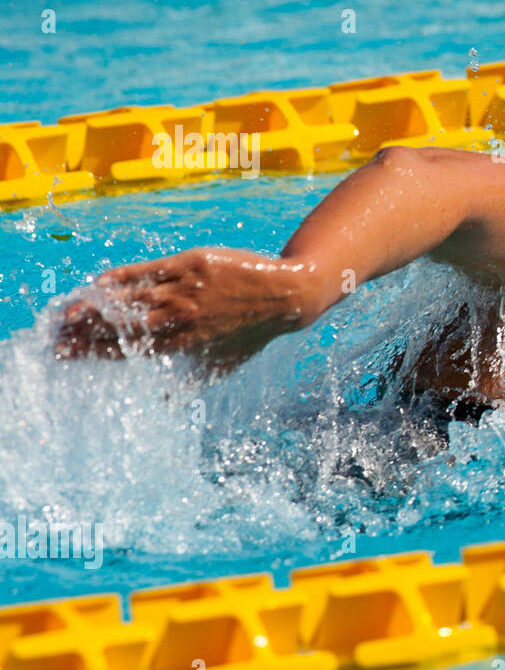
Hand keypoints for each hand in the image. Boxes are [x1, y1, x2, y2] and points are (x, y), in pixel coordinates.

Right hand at [55, 247, 316, 368]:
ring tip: (68, 311)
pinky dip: (121, 278)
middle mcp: (179, 319)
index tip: (66, 354)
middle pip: (120, 327)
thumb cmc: (251, 332)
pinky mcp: (189, 265)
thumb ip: (186, 383)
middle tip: (56, 334)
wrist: (284, 295)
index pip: (127, 351)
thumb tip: (161, 404)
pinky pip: (147, 271)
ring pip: (129, 300)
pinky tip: (100, 284)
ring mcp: (183, 290)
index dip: (92, 352)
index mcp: (182, 345)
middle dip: (83, 332)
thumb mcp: (220, 366)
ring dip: (94, 306)